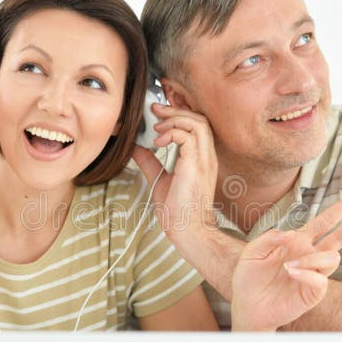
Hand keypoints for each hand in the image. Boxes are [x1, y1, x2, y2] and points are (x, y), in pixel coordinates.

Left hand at [131, 103, 217, 233]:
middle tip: (155, 111)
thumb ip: (150, 161)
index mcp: (201, 158)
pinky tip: (158, 143)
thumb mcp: (159, 179)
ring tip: (157, 129)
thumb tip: (135, 146)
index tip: (157, 112)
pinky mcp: (196, 165)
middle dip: (175, 110)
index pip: (197, 125)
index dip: (178, 114)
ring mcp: (204, 160)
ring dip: (174, 119)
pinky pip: (188, 136)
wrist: (188, 230)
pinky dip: (171, 133)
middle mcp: (206, 156)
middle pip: (199, 118)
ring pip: (197, 123)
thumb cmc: (178, 211)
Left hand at [230, 191, 341, 330]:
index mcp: (297, 242)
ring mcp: (313, 275)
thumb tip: (291, 233)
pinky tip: (292, 273)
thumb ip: (268, 238)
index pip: (324, 222)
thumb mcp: (251, 252)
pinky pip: (321, 280)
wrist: (246, 308)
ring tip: (288, 266)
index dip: (341, 209)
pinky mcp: (312, 293)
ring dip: (313, 258)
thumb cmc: (248, 279)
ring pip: (332, 259)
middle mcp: (309, 256)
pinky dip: (308, 274)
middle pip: (338, 236)